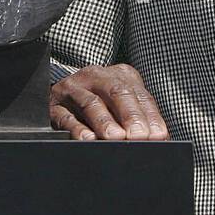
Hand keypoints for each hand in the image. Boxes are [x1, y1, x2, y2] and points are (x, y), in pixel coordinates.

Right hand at [50, 64, 169, 140]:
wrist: (59, 93)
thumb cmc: (100, 103)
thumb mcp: (120, 103)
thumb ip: (138, 117)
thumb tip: (159, 139)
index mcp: (119, 75)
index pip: (139, 95)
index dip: (150, 116)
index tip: (158, 135)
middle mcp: (97, 77)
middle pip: (117, 93)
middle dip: (130, 116)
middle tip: (139, 136)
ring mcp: (74, 89)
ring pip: (91, 103)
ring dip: (105, 122)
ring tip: (116, 138)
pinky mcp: (55, 106)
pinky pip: (66, 116)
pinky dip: (78, 129)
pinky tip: (88, 139)